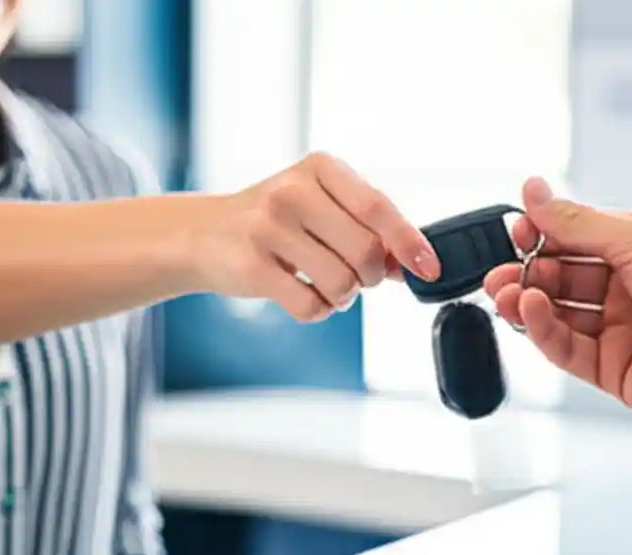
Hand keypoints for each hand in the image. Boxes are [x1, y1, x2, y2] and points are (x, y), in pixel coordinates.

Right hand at [194, 152, 439, 322]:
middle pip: (365, 252)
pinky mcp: (250, 265)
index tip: (428, 268)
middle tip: (355, 276)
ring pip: (341, 283)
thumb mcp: (322, 207)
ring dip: (343, 296)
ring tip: (323, 282)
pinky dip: (317, 310)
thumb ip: (367, 229)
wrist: (203, 234)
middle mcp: (292, 191)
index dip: (408, 242)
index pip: (378, 207)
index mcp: (320, 168)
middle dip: (369, 276)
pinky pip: (310, 306)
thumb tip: (412, 263)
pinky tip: (302, 293)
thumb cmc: (277, 221)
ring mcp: (267, 227)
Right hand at [483, 178, 631, 435]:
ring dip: (529, 300)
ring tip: (506, 294)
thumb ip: (579, 222)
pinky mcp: (615, 369)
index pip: (581, 233)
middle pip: (564, 272)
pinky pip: (567, 347)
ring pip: (560, 311)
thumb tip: (533, 190)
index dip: (546, 231)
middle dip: (529, 269)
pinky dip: (544, 330)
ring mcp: (624, 329)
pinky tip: (532, 313)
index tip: (517, 229)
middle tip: (502, 269)